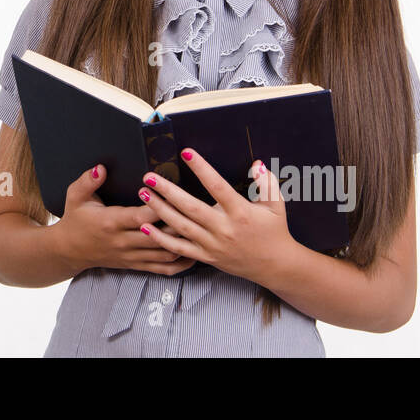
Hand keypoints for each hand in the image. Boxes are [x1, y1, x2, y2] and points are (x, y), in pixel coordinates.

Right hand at [53, 164, 195, 276]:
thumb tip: (101, 168)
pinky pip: (162, 269)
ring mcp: (131, 256)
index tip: (171, 192)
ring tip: (199, 228)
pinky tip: (193, 253)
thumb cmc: (75, 220)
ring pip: (165, 253)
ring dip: (184, 243)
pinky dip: (180, 264)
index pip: (141, 216)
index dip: (159, 206)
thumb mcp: (75, 196)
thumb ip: (88, 181)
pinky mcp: (135, 265)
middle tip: (196, 210)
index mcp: (111, 223)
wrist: (69, 250)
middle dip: (179, 223)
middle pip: (159, 236)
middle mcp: (123, 241)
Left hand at [137, 150, 294, 282]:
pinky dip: (161, 239)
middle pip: (191, 207)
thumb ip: (266, 183)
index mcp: (240, 212)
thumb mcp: (276, 205)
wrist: (275, 266)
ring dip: (160, 210)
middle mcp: (224, 229)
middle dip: (168, 190)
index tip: (187, 153)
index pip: (217, 186)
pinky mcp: (206, 257)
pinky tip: (146, 227)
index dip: (201, 169)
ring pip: (181, 227)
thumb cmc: (274, 231)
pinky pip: (180, 249)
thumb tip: (257, 164)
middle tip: (150, 176)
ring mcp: (213, 245)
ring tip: (143, 193)